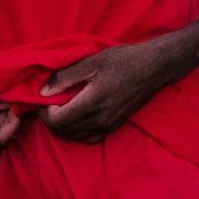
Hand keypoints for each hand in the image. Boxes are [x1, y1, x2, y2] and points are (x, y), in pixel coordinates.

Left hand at [34, 40, 180, 144]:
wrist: (155, 67)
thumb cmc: (124, 60)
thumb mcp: (91, 62)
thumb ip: (65, 77)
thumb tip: (43, 92)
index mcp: (93, 104)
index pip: (57, 121)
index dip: (43, 112)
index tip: (43, 97)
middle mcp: (100, 121)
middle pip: (63, 132)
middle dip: (50, 119)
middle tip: (49, 101)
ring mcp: (108, 127)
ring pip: (74, 137)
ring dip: (63, 126)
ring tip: (62, 106)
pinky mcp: (114, 127)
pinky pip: (88, 138)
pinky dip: (77, 131)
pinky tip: (77, 115)